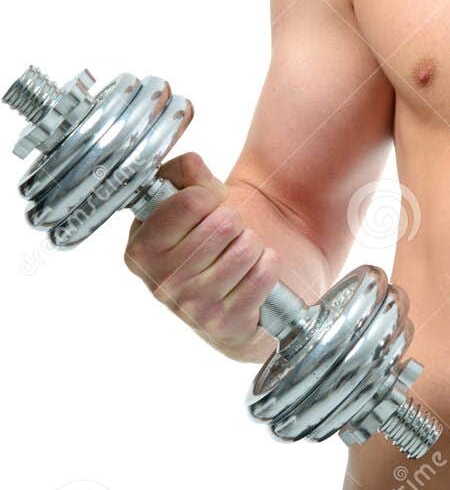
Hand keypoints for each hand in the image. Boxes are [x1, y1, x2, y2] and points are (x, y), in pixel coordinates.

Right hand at [123, 152, 280, 360]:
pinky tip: (254, 271)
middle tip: (227, 234)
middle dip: (234, 221)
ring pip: (246, 248)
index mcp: (141, 249)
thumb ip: (185, 173)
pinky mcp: (225, 323)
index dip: (210, 194)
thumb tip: (193, 166)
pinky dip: (269, 264)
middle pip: (224, 224)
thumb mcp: (188, 201)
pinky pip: (263, 273)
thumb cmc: (208, 239)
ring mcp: (192, 306)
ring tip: (240, 252)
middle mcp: (161, 281)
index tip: (209, 205)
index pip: (190, 202)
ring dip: (252, 243)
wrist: (236, 289)